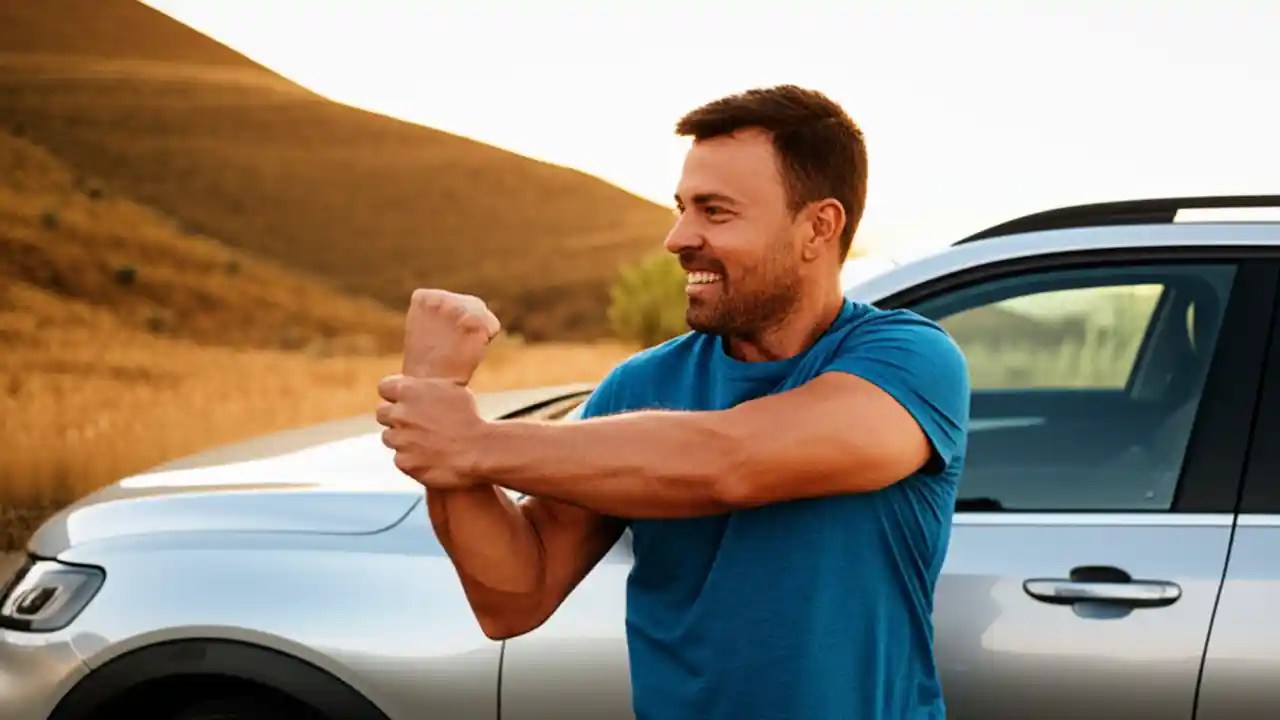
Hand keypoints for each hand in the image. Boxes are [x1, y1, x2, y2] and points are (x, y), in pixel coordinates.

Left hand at [376, 374, 486, 490]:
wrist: (480, 451)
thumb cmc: (470, 418)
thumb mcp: (451, 390)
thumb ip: (425, 388)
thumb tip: (412, 388)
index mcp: (409, 390)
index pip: (384, 388)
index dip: (394, 395)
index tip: (405, 401)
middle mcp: (399, 413)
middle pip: (382, 413)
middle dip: (395, 417)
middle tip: (415, 423)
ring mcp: (399, 439)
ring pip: (389, 437)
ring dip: (402, 438)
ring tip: (427, 441)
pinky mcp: (403, 461)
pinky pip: (400, 457)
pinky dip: (412, 458)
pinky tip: (431, 456)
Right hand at [402, 289, 499, 384]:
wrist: (430, 388)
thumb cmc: (427, 364)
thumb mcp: (425, 328)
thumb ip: (442, 310)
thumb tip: (473, 305)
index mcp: (422, 297)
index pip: (450, 300)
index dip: (448, 322)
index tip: (434, 338)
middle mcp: (440, 298)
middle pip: (471, 305)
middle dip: (467, 326)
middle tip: (449, 347)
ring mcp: (458, 308)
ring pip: (483, 315)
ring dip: (477, 333)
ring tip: (458, 349)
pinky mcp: (476, 321)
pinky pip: (493, 327)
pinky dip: (486, 341)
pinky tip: (469, 351)